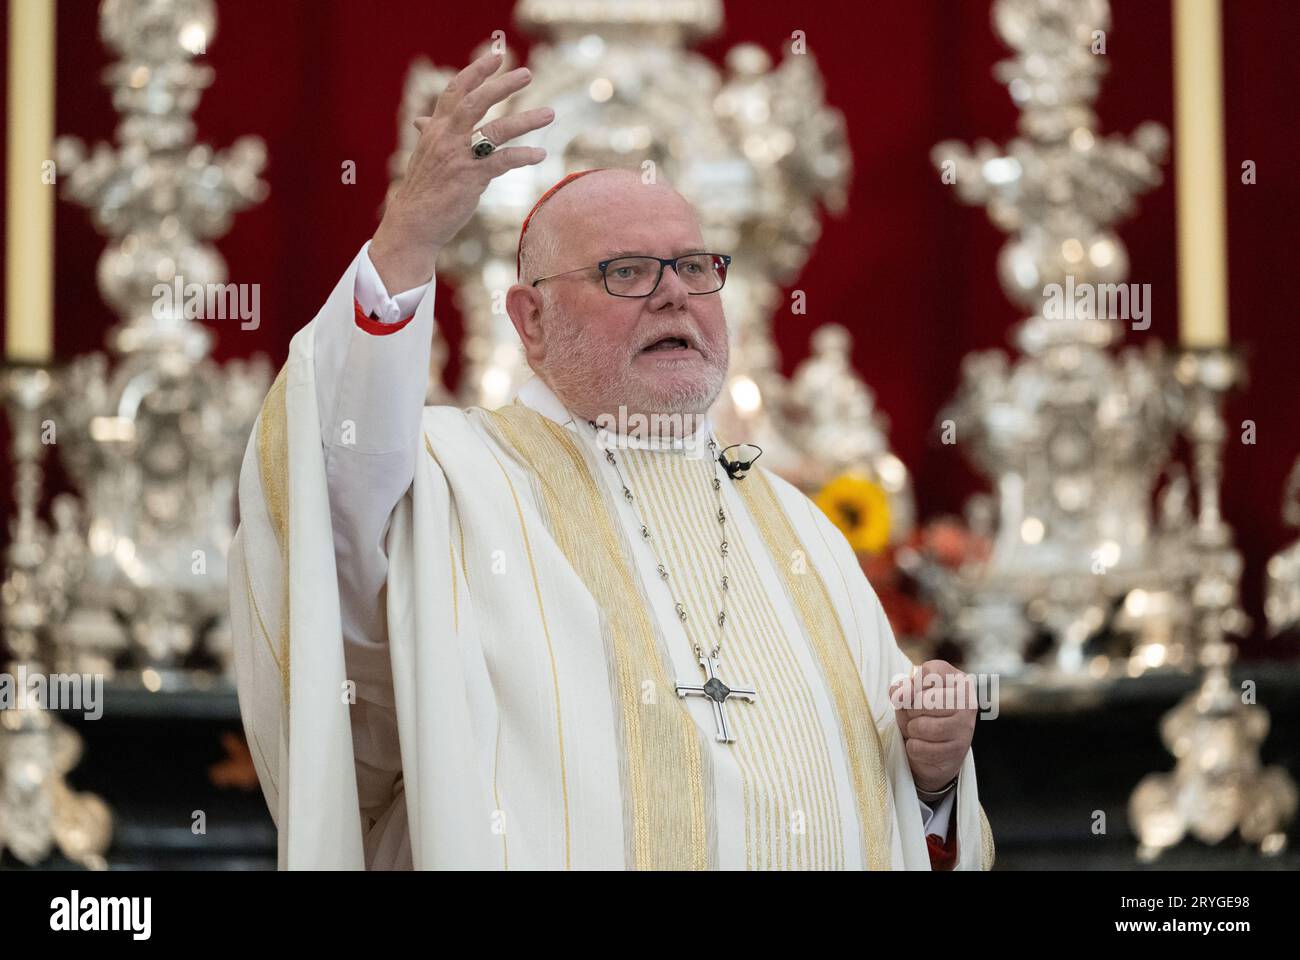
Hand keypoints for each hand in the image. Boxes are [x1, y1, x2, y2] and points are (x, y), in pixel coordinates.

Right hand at [370, 50, 553, 291]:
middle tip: (527, 74)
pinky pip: (502, 161)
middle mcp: (446, 137)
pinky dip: (523, 156)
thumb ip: (429, 134)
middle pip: (477, 101)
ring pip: (496, 130)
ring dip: (525, 120)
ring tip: (549, 113)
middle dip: (503, 86)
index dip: (476, 72)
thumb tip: (421, 121)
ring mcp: (459, 157)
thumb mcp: (424, 155)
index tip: (497, 57)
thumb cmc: (423, 190)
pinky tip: (540, 154)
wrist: (413, 222)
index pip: (456, 91)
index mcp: (436, 128)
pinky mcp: (471, 179)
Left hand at [889, 659, 975, 792]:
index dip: (914, 685)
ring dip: (912, 729)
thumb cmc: (922, 715)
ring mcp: (965, 727)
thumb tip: (903, 693)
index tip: (919, 693)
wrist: (934, 750)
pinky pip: (919, 747)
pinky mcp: (957, 751)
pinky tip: (924, 745)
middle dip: (911, 710)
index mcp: (959, 680)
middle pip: (925, 701)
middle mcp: (967, 702)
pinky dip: (913, 747)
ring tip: (919, 730)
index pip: (929, 674)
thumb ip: (902, 689)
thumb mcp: (909, 696)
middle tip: (917, 715)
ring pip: (921, 726)